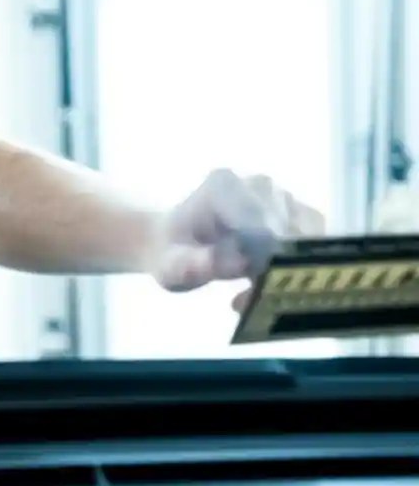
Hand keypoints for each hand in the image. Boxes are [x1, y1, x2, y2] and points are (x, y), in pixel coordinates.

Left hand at [150, 169, 324, 310]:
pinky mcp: (302, 214)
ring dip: (283, 275)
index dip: (261, 264)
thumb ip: (193, 265)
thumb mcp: (171, 266)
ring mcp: (284, 196)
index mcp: (224, 185)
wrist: (179, 241)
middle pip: (287, 235)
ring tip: (246, 292)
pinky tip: (262, 283)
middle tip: (243, 300)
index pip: (262, 227)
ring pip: (306, 244)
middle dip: (271, 274)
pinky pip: (315, 248)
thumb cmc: (173, 253)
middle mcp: (260, 184)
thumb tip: (236, 262)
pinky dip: (295, 271)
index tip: (242, 295)